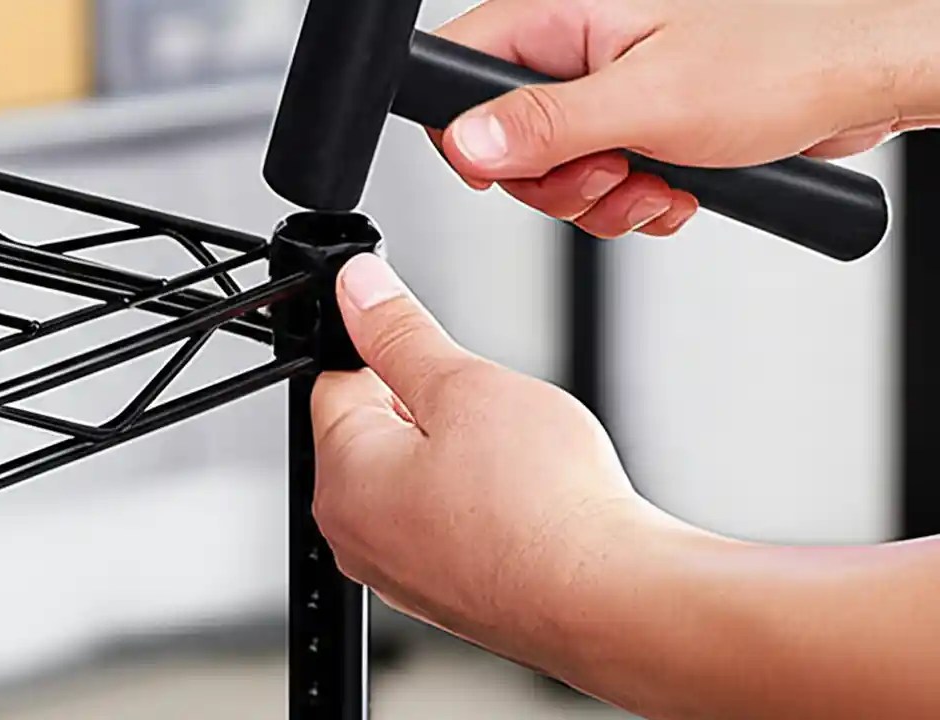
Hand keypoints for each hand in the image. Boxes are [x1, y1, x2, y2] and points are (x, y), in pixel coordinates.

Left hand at [311, 253, 655, 671]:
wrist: (609, 600)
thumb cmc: (541, 507)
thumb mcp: (465, 385)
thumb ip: (401, 333)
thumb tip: (357, 290)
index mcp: (342, 478)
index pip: (337, 381)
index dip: (390, 352)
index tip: (432, 350)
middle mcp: (357, 534)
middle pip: (377, 431)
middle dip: (430, 407)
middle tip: (488, 413)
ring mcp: (401, 572)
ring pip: (420, 475)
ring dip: (460, 453)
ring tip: (515, 460)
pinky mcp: (447, 593)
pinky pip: (451, 520)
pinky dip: (481, 501)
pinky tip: (525, 499)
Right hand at [432, 0, 939, 238]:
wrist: (861, 82)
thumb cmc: (783, 60)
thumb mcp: (649, 102)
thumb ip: (548, 124)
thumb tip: (468, 142)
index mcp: (569, 15)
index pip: (464, 64)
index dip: (466, 129)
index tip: (502, 169)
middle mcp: (582, 48)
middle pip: (504, 136)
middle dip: (556, 180)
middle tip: (608, 173)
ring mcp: (610, 87)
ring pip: (555, 169)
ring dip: (602, 199)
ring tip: (654, 181)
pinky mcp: (639, 123)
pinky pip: (600, 181)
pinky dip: (632, 201)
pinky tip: (674, 185)